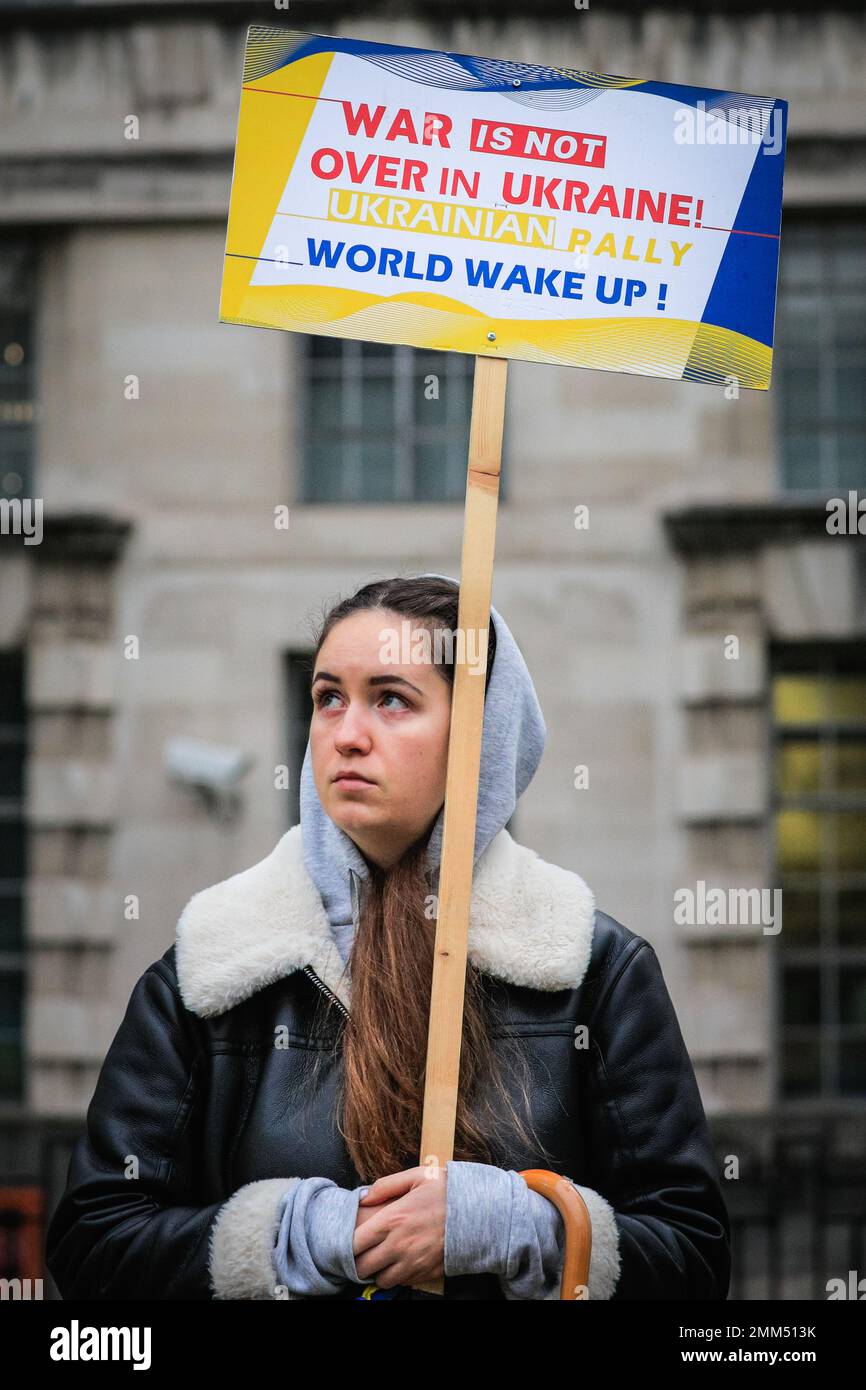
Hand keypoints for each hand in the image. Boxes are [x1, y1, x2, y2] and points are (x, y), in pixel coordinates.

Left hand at [351, 1165, 445, 1287]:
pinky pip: (402, 1283)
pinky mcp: (426, 1274)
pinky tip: (402, 1261)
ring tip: (383, 1258)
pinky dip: (397, 1276)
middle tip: (364, 1251)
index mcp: (392, 1220)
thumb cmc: (447, 1191)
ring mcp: (413, 1263)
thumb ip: (386, 1185)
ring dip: (378, 1271)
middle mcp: (398, 1246)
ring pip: (381, 1280)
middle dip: (359, 1261)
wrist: (480, 1212)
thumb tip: (364, 1196)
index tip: (352, 1239)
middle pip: (363, 1267)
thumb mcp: (417, 1176)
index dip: (348, 1244)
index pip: (354, 1243)